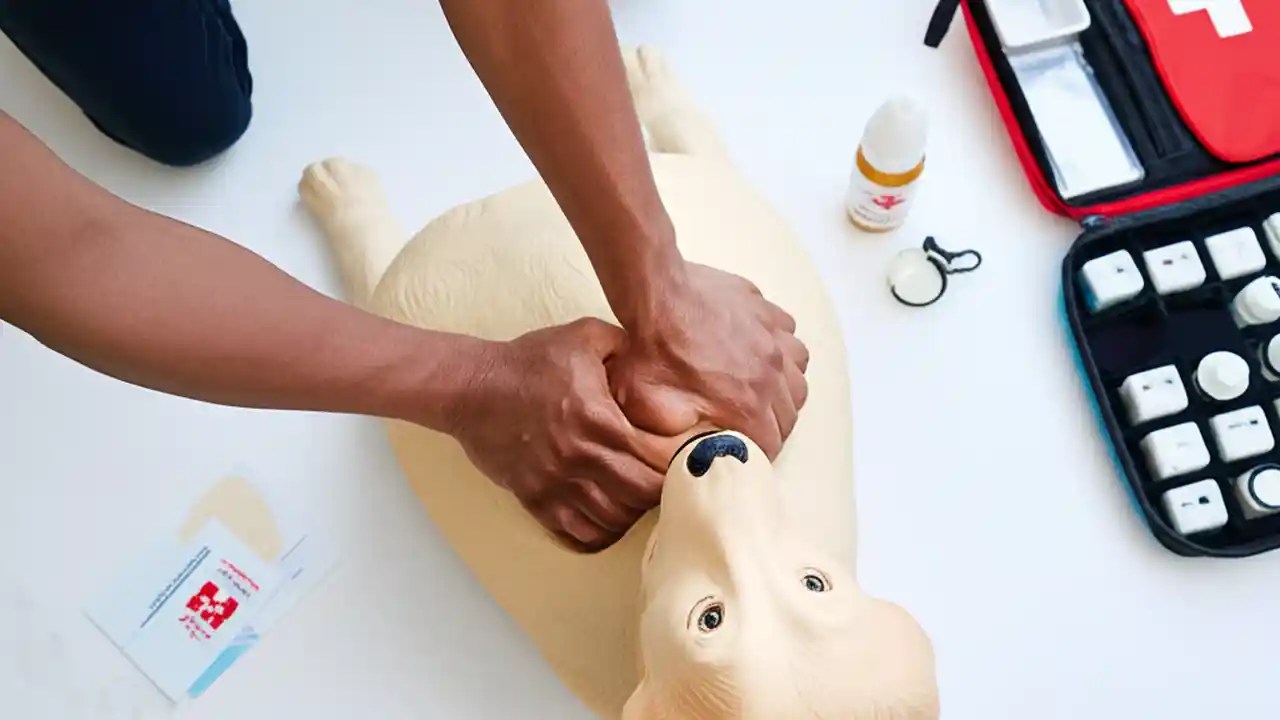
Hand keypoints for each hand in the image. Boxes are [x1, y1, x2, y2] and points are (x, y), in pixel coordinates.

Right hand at [442, 318, 677, 551]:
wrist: (471, 388)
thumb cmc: (528, 362)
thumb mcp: (583, 337)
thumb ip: (626, 344)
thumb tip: (658, 357)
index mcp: (598, 419)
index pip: (659, 457)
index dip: (681, 459)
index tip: (686, 453)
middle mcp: (580, 457)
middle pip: (643, 494)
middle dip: (663, 488)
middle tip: (666, 477)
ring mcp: (556, 483)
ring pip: (614, 519)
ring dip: (633, 510)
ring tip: (637, 493)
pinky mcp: (536, 500)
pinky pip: (580, 533)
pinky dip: (601, 530)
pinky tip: (607, 512)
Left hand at [608, 262, 809, 458]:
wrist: (655, 294)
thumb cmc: (650, 350)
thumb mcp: (650, 409)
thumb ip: (678, 439)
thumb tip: (698, 456)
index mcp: (747, 404)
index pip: (770, 445)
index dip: (755, 455)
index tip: (742, 452)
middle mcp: (771, 375)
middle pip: (789, 415)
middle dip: (772, 428)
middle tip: (749, 427)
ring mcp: (774, 341)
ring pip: (798, 378)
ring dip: (783, 393)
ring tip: (761, 395)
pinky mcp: (767, 314)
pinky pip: (791, 340)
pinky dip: (783, 353)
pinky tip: (762, 355)